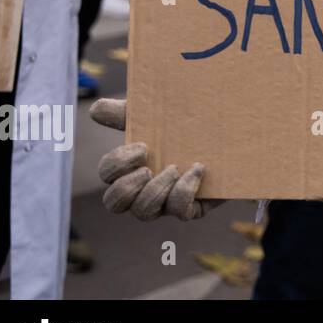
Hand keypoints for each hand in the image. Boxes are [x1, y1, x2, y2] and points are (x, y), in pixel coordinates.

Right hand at [91, 98, 219, 220]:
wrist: (228, 134)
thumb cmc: (184, 127)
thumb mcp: (156, 116)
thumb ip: (126, 113)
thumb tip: (94, 110)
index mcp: (129, 167)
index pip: (106, 174)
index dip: (118, 164)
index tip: (143, 146)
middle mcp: (142, 189)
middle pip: (113, 204)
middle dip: (126, 188)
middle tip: (148, 169)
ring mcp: (165, 202)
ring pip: (144, 212)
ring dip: (156, 191)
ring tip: (175, 168)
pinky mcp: (191, 208)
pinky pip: (180, 212)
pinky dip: (184, 192)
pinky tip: (197, 170)